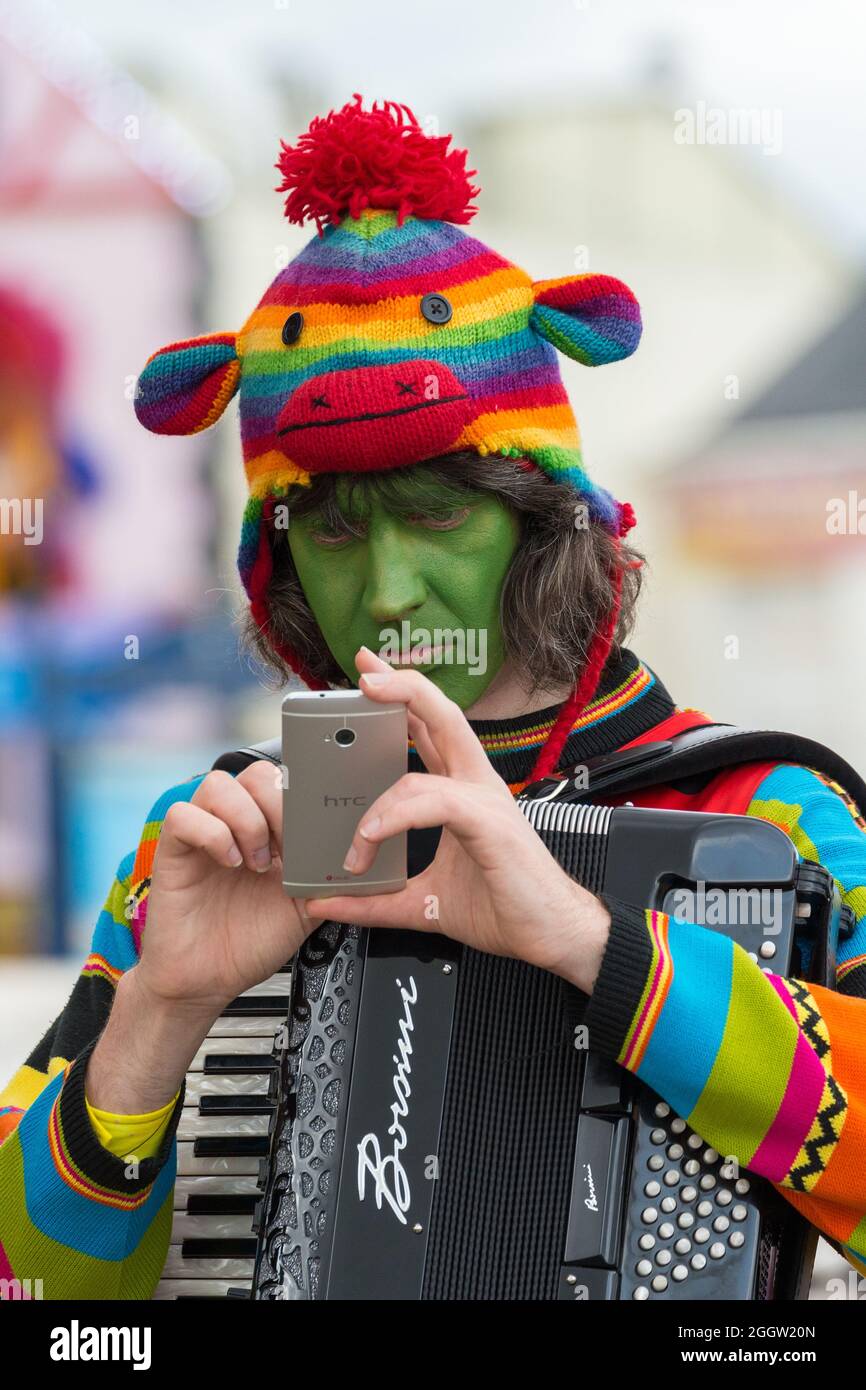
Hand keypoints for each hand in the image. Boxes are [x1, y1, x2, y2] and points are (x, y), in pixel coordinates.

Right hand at [135, 759, 313, 1018]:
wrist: (209, 980)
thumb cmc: (251, 941)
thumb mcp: (305, 906)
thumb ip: (326, 875)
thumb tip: (359, 854)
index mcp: (268, 830)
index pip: (285, 780)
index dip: (303, 796)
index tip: (316, 830)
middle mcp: (234, 824)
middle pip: (254, 773)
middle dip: (278, 805)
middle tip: (286, 847)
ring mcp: (202, 834)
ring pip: (217, 785)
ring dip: (247, 819)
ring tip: (258, 861)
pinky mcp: (171, 851)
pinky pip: (182, 816)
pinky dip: (211, 834)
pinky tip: (229, 862)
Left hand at [305, 647, 610, 993]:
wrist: (551, 937)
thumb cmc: (504, 908)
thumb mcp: (423, 904)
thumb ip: (376, 901)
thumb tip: (324, 902)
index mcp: (463, 791)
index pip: (428, 730)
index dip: (400, 698)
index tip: (368, 679)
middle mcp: (476, 784)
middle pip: (440, 713)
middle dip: (400, 686)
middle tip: (364, 675)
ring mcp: (485, 798)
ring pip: (432, 752)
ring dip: (379, 794)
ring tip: (354, 841)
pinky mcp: (489, 821)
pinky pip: (433, 800)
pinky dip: (395, 815)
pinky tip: (371, 838)